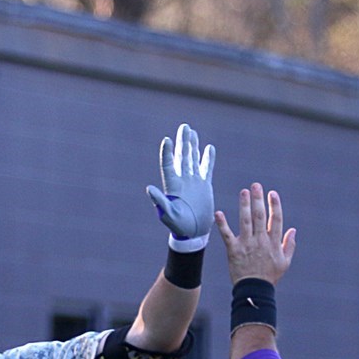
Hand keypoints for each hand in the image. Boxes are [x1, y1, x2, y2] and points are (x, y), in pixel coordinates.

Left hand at [146, 123, 215, 248]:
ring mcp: (194, 181)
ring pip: (193, 159)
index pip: (168, 165)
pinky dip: (208, 159)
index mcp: (172, 185)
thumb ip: (160, 201)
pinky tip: (209, 148)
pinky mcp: (204, 185)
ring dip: (193, 146)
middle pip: (182, 157)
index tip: (167, 140)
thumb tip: (149, 188)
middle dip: (182, 142)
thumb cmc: (178, 226)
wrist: (193, 232)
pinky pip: (206, 168)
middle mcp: (182, 180)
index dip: (168, 153)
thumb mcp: (168, 215)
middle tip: (184, 126)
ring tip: (192, 132)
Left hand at [217, 183, 296, 285]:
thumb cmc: (270, 276)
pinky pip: (227, 235)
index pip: (276, 220)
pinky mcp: (233, 250)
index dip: (275, 205)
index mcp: (273, 242)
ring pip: (246, 221)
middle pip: (260, 216)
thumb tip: (293, 230)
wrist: (254, 291)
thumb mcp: (285, 262)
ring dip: (244, 205)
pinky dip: (222, 224)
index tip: (272, 194)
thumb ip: (289, 245)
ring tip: (244, 192)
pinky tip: (218, 213)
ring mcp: (247, 245)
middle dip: (258, 199)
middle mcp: (261, 241)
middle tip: (256, 185)